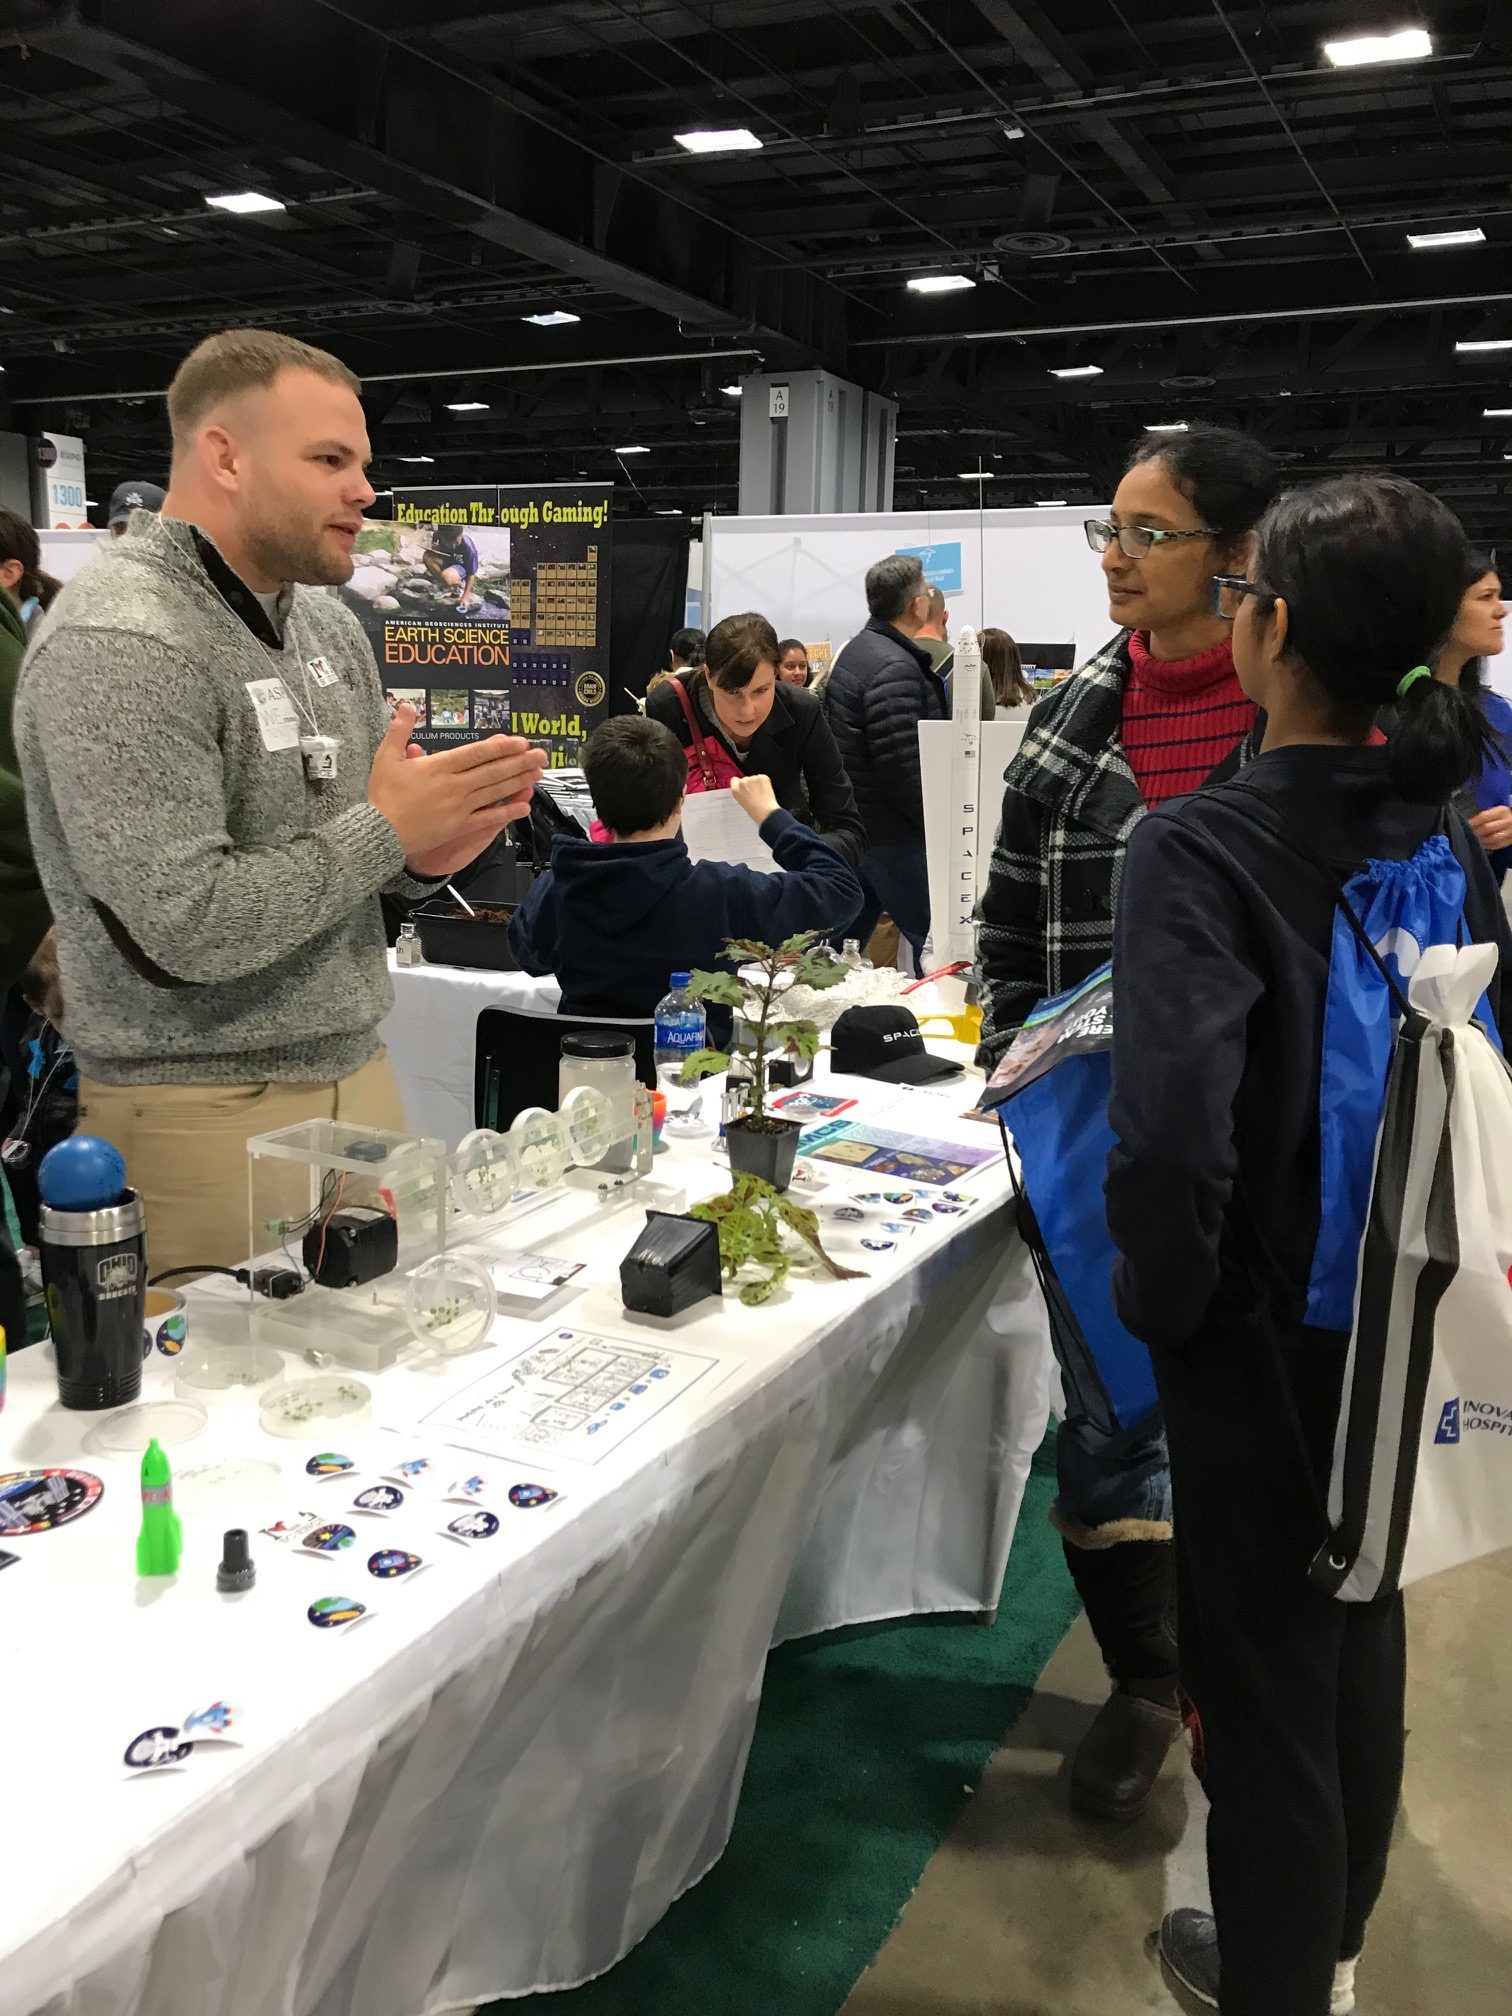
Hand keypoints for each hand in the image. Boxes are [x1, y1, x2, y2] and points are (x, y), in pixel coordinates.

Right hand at [368, 703, 546, 865]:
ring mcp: (459, 807)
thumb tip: (406, 706)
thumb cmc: (383, 796)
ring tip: (538, 773)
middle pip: (493, 771)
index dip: (501, 747)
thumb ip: (399, 730)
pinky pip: (488, 818)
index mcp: (439, 767)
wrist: (379, 832)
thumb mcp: (386, 757)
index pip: (476, 753)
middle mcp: (454, 785)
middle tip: (541, 755)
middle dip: (519, 762)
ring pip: (495, 791)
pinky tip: (523, 806)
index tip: (520, 742)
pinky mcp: (459, 826)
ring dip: (519, 781)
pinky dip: (507, 812)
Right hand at [730, 773, 779, 825]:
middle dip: (750, 784)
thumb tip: (745, 790)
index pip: (734, 780)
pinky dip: (765, 783)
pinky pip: (763, 778)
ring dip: (758, 784)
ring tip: (761, 795)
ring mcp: (752, 779)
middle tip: (755, 794)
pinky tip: (765, 792)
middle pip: (745, 779)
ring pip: (755, 778)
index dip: (740, 784)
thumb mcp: (742, 803)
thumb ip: (741, 794)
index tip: (744, 788)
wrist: (766, 812)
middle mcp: (742, 782)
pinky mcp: (762, 777)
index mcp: (735, 790)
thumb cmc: (755, 812)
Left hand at [1469, 805, 1511, 851]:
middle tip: (1467, 834)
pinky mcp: (1509, 841)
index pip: (1484, 817)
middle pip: (1487, 828)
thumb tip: (1468, 824)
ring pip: (1491, 838)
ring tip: (1473, 839)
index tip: (1465, 825)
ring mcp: (1509, 832)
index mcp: (1502, 811)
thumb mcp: (1495, 811)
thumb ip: (1483, 816)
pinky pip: (1496, 845)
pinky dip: (1487, 845)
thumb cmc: (1501, 816)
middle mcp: (1507, 821)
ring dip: (1480, 840)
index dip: (1473, 822)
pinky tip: (1481, 844)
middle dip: (1475, 832)